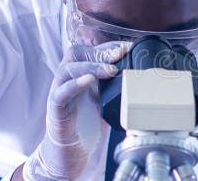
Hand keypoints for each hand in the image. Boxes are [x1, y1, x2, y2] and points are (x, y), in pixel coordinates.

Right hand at [22, 41, 130, 179]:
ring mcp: (59, 93)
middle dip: (100, 51)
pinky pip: (61, 93)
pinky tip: (88, 80)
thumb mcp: (106, 100)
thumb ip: (117, 86)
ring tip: (111, 70)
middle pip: (76, 53)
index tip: (126, 46)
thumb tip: (142, 77)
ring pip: (67, 69)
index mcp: (79, 75)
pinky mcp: (55, 110)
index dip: (107, 46)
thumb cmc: (87, 124)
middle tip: (120, 54)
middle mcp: (67, 80)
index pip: (90, 51)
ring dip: (91, 66)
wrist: (69, 152)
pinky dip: (74, 85)